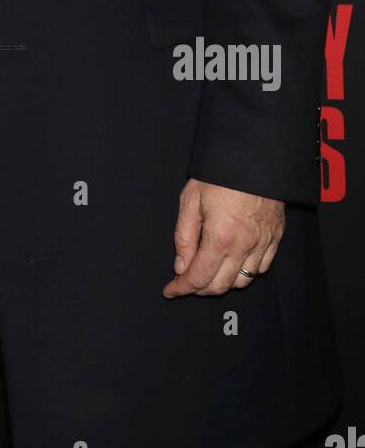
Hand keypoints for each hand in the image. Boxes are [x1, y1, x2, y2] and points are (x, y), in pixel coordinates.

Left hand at [162, 179, 284, 297]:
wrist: (253, 157)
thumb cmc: (221, 174)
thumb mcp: (191, 200)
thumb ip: (184, 237)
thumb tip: (181, 266)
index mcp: (220, 236)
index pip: (199, 277)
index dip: (182, 288)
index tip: (171, 290)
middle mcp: (244, 245)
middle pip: (220, 286)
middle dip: (199, 289)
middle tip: (186, 281)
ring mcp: (263, 243)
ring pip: (242, 282)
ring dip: (223, 283)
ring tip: (209, 271)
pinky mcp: (275, 238)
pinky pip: (262, 268)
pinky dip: (245, 273)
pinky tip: (233, 263)